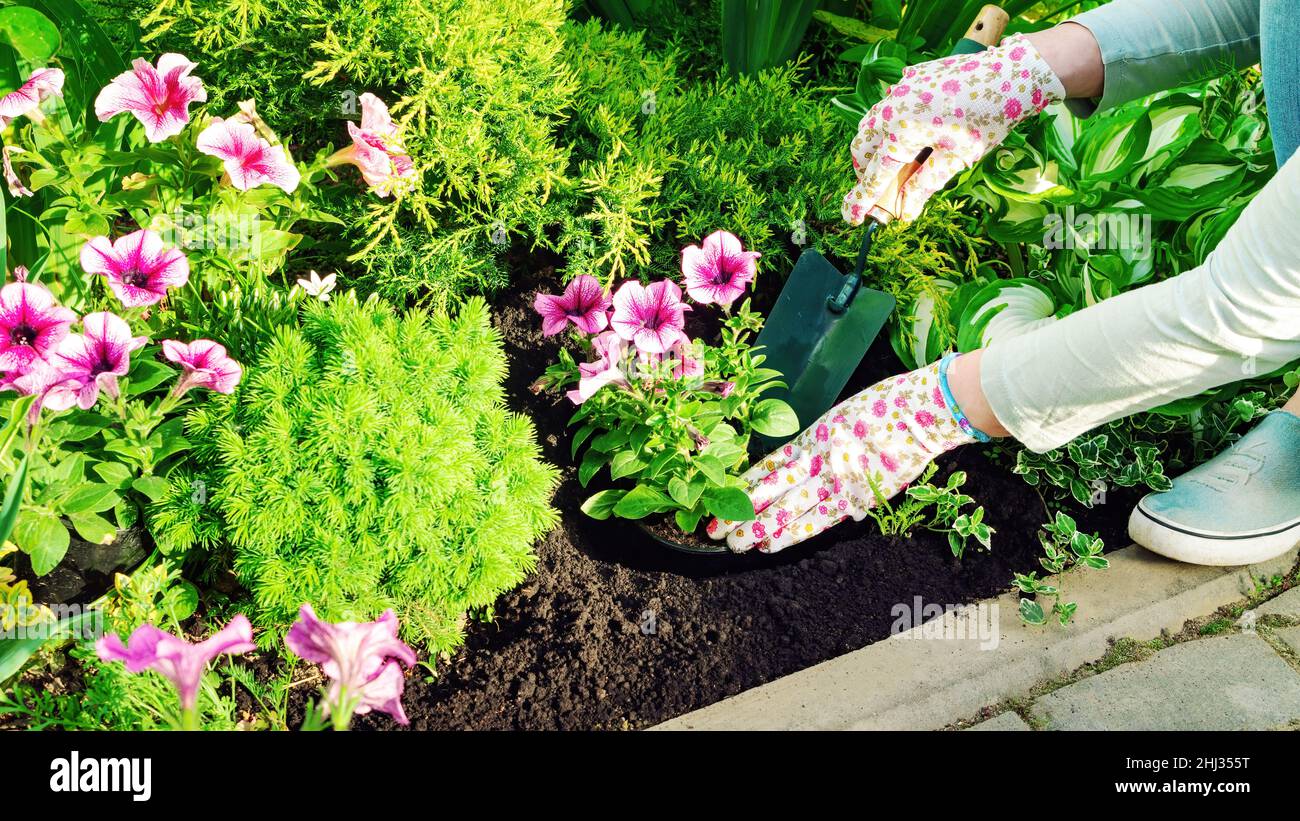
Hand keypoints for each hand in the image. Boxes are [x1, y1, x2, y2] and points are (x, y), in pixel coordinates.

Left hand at [707, 358, 980, 552]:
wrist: (922, 414)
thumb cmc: (885, 412)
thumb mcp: (841, 421)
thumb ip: (819, 448)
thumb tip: (800, 471)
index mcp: (813, 437)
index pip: (768, 465)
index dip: (743, 484)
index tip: (721, 497)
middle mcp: (818, 459)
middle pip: (771, 490)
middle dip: (741, 511)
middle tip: (717, 529)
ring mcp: (837, 480)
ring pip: (789, 509)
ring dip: (761, 528)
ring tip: (737, 543)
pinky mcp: (858, 497)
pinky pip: (820, 520)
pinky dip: (795, 533)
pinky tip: (772, 545)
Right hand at [841, 33, 1065, 224]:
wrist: (1011, 73)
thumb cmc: (987, 120)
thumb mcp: (956, 159)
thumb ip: (924, 184)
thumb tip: (904, 212)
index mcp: (903, 132)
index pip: (875, 174)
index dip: (862, 199)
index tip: (851, 218)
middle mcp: (893, 109)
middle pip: (861, 147)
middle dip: (865, 170)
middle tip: (880, 187)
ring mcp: (899, 89)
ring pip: (870, 124)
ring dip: (875, 147)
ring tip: (895, 162)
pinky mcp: (910, 77)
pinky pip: (888, 105)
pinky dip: (890, 125)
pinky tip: (914, 131)